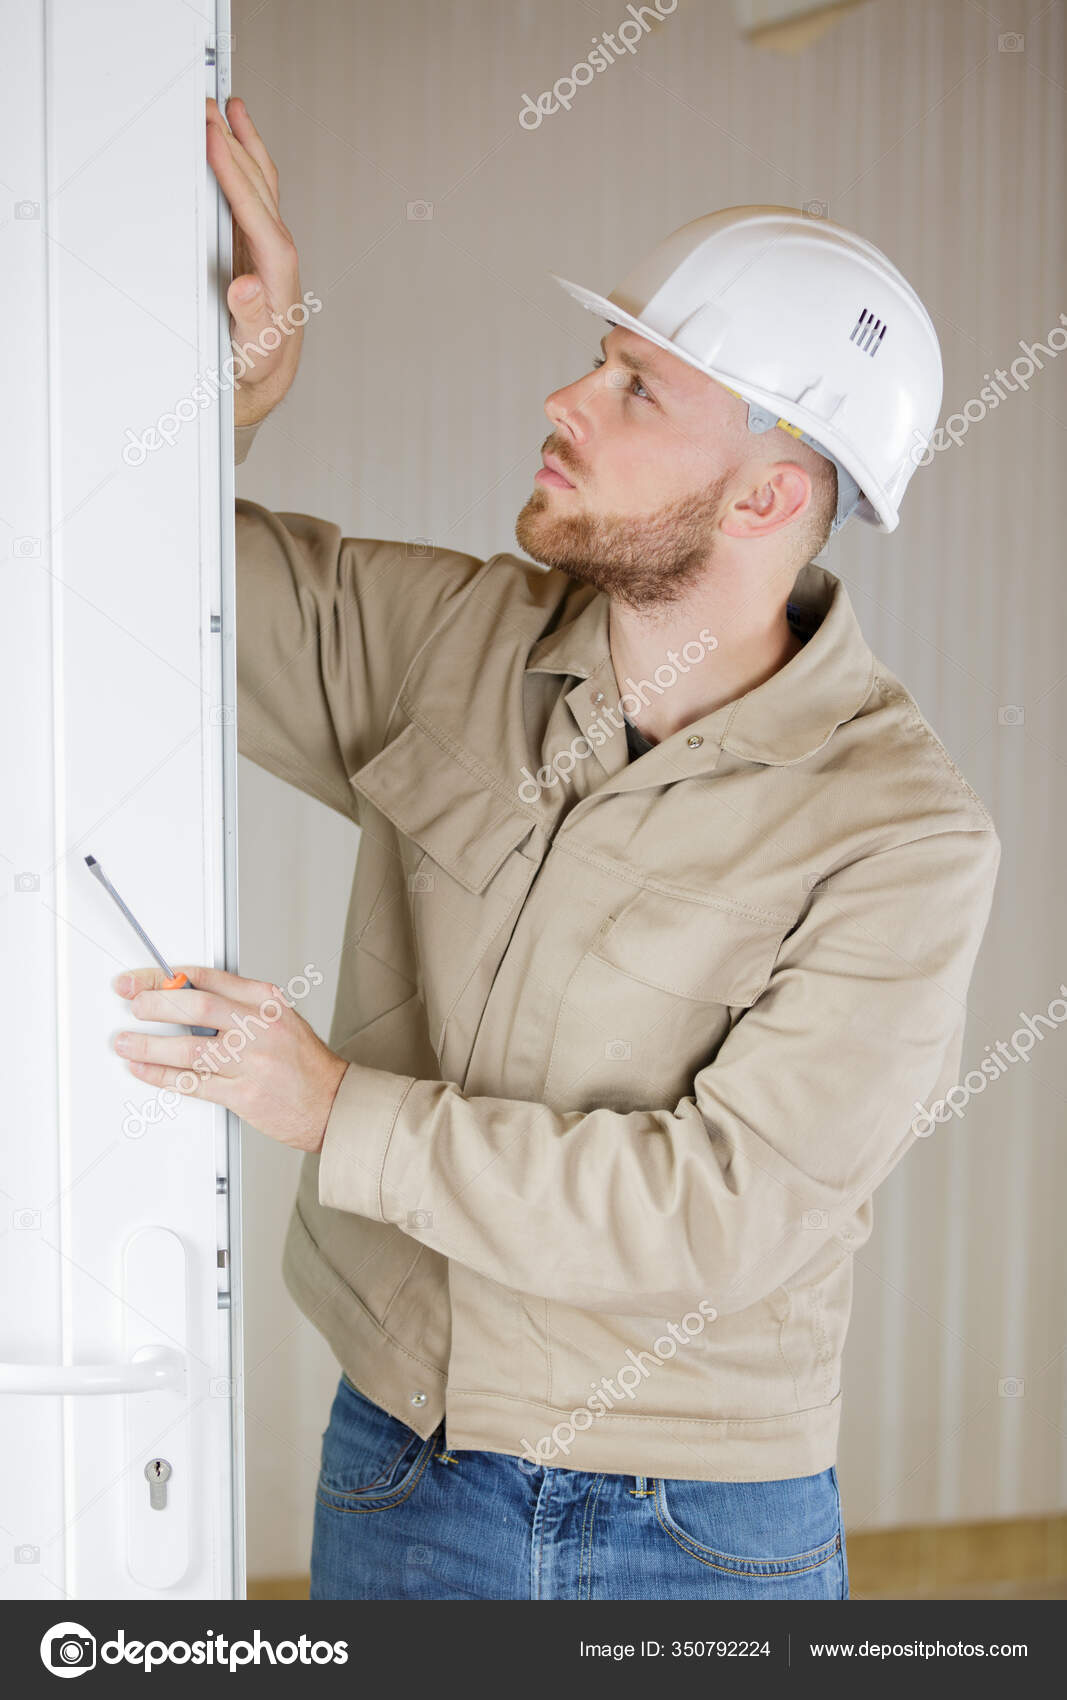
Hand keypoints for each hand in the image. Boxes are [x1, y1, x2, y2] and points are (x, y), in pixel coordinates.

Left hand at [110, 964, 347, 1153]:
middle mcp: (259, 1028)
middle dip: (153, 1004)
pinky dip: (160, 1076)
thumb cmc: (303, 1062)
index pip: (207, 979)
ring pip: (188, 1050)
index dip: (165, 978)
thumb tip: (182, 999)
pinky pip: (192, 1084)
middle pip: (195, 1008)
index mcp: (266, 1001)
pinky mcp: (243, 1095)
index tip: (140, 981)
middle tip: (131, 1004)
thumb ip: (237, 1006)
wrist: (331, 1103)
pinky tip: (142, 1068)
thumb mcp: (278, 1017)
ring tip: (125, 1041)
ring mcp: (251, 1063)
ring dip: (148, 1045)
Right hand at [205, 95, 306, 427]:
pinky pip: (252, 199)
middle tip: (211, 108)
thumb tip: (247, 286)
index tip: (215, 142)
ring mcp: (267, 251)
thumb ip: (252, 323)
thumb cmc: (253, 372)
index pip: (258, 219)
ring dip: (246, 147)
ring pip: (260, 189)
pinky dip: (243, 168)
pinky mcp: (255, 251)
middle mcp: (277, 260)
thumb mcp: (251, 356)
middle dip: (237, 148)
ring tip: (232, 109)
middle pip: (260, 194)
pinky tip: (233, 146)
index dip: (236, 180)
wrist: (259, 384)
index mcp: (277, 281)